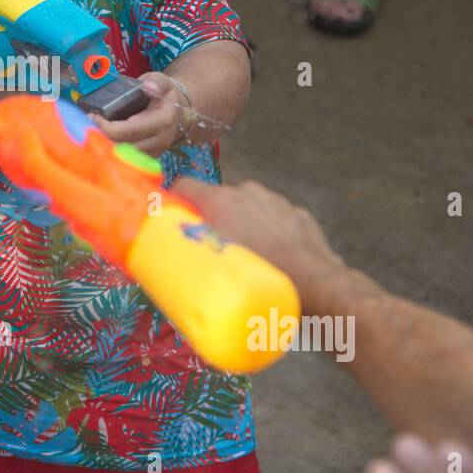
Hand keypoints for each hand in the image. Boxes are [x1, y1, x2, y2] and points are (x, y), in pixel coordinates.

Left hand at [88, 73, 181, 156]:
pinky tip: (101, 140)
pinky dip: (112, 151)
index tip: (92, 116)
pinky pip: (127, 160)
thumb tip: (147, 87)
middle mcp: (160, 141)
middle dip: (101, 137)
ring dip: (104, 145)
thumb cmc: (164, 95)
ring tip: (92, 131)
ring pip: (122, 157)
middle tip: (87, 124)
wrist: (176, 112)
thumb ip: (156, 81)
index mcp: (162, 122)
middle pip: (122, 147)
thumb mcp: (163, 81)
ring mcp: (155, 152)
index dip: (106, 126)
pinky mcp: (149, 158)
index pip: (128, 130)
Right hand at [171, 177, 346, 312]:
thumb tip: (157, 269)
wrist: (316, 286)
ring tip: (244, 254)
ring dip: (242, 224)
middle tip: (209, 249)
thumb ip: (187, 258)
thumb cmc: (261, 276)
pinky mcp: (298, 213)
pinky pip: (273, 218)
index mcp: (221, 199)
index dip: (173, 201)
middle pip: (217, 199)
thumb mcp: (213, 271)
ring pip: (247, 207)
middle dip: (211, 219)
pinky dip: (269, 231)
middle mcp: (247, 191)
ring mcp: (276, 200)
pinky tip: (272, 256)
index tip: (169, 220)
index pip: (184, 186)